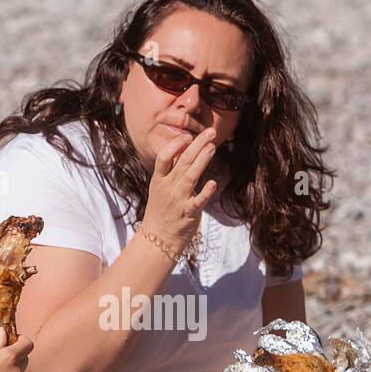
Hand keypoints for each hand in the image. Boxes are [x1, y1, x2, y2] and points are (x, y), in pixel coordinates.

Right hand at [143, 127, 221, 246]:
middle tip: (210, 132)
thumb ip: (172, 171)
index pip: (164, 157)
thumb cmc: (161, 211)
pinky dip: (205, 192)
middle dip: (196, 145)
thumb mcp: (160, 189)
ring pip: (190, 177)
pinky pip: (197, 201)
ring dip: (202, 161)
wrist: (157, 239)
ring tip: (212, 147)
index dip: (176, 145)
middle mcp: (168, 188)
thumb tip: (184, 151)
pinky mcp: (188, 213)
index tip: (188, 136)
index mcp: (159, 180)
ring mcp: (178, 200)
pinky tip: (213, 183)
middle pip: (182, 162)